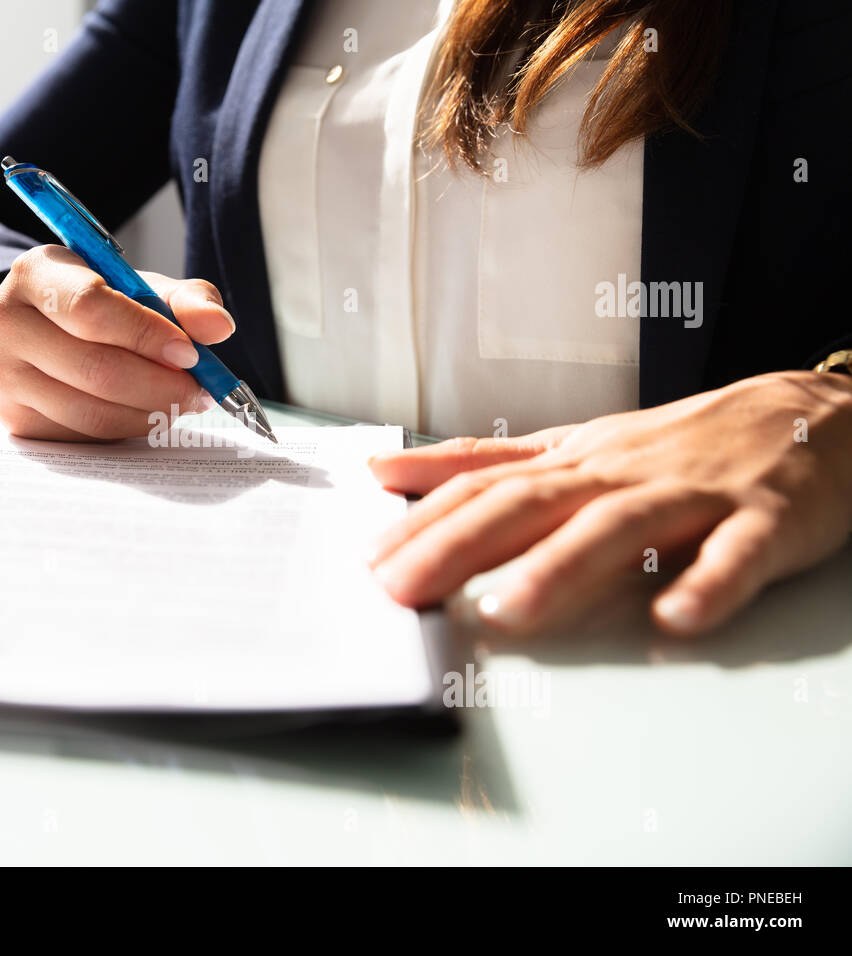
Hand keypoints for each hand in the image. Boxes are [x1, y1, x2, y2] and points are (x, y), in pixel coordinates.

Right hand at [0, 244, 235, 439]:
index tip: (191, 353)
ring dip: (150, 413)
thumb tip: (219, 326)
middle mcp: (5, 323)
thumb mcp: (141, 288)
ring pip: (92, 411)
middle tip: (200, 390)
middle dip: (160, 385)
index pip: (91, 308)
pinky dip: (127, 429)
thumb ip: (186, 301)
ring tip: (180, 401)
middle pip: (94, 368)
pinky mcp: (15, 419)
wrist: (47, 328)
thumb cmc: (100, 304)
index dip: (146, 335)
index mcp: (34, 273)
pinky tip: (146, 412)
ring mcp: (3, 376)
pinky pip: (84, 436)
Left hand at [367, 371, 851, 636]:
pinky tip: (675, 620)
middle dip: (459, 547)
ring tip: (506, 610)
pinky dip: (708, 585)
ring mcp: (694, 494)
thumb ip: (486, 463)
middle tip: (401, 589)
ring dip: (563, 568)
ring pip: (622, 527)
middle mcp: (622, 473)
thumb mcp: (576, 446)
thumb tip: (390, 470)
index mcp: (576, 461)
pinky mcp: (768, 519)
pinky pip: (738, 554)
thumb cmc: (680, 444)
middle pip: (531, 504)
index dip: (422, 522)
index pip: (484, 487)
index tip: (368, 560)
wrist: (813, 412)